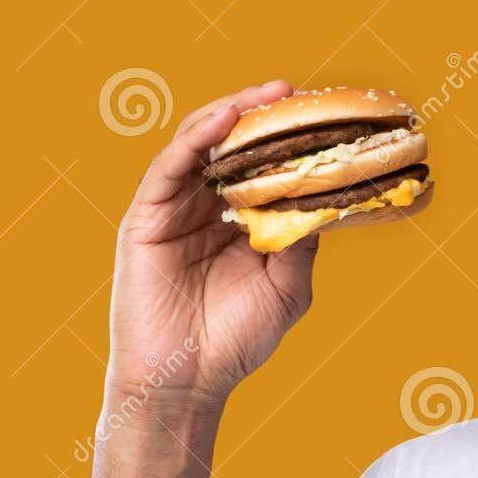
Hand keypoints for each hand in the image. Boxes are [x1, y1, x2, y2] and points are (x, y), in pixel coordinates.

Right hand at [106, 79, 316, 405]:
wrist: (186, 383)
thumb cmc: (236, 341)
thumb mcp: (288, 286)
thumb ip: (303, 238)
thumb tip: (331, 194)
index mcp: (238, 224)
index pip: (263, 167)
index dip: (289, 141)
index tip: (325, 118)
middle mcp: (205, 209)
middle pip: (233, 147)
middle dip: (264, 117)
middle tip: (298, 94)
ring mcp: (174, 210)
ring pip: (201, 145)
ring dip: (234, 114)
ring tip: (269, 95)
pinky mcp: (146, 217)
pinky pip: (170, 165)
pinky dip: (198, 136)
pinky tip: (226, 118)